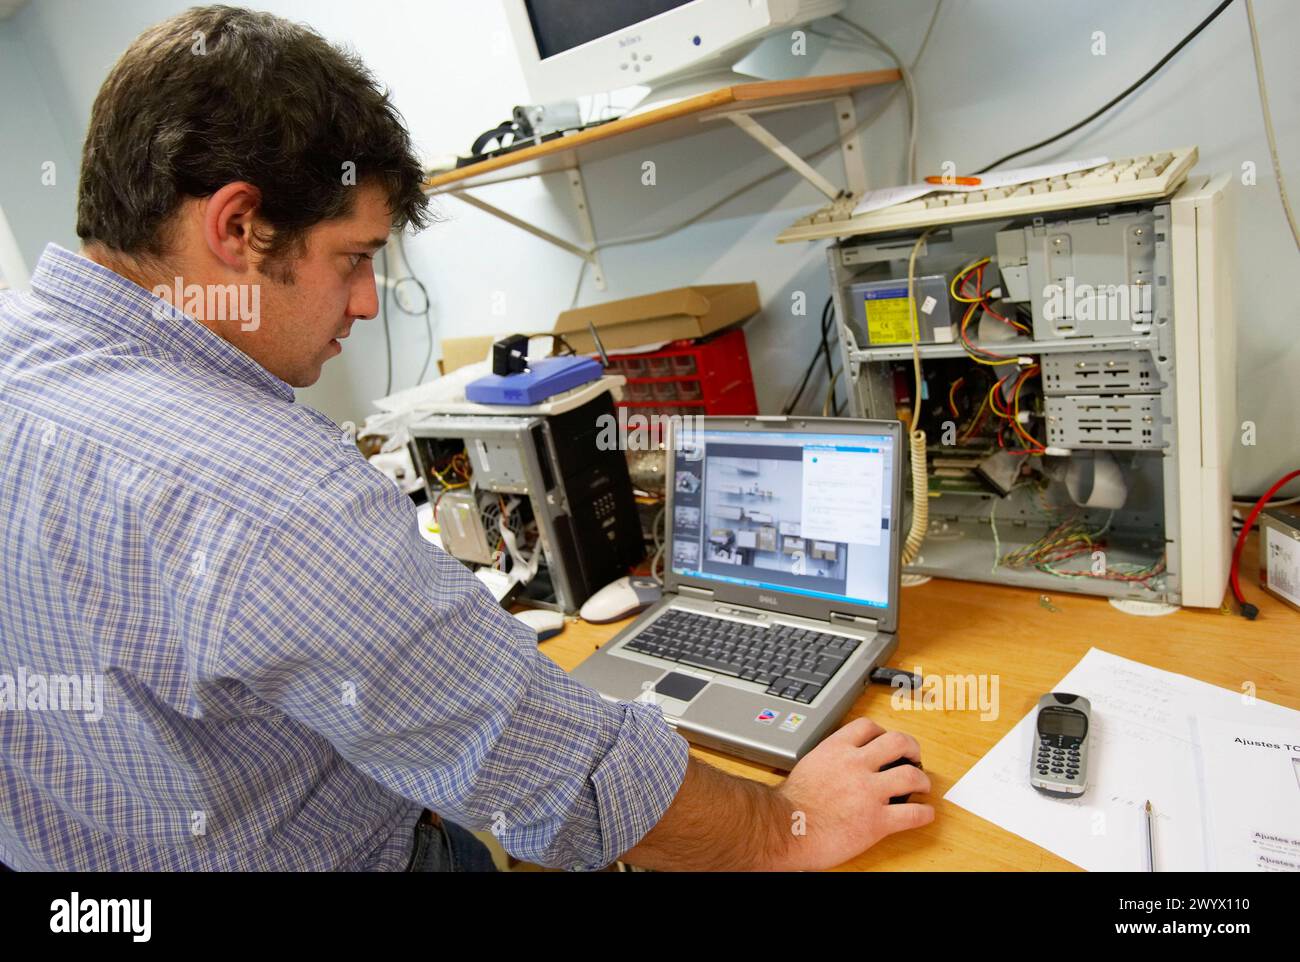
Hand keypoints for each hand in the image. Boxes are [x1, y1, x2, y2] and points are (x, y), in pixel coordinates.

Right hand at [774, 717, 933, 870]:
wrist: (786, 829)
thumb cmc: (790, 804)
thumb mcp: (809, 766)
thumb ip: (829, 761)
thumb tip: (838, 766)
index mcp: (836, 750)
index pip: (868, 728)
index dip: (882, 732)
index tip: (886, 740)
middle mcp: (856, 766)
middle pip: (897, 743)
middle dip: (911, 748)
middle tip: (914, 757)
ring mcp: (868, 793)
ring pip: (911, 776)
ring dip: (922, 780)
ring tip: (923, 786)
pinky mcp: (876, 821)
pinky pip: (912, 814)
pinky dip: (924, 814)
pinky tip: (925, 814)